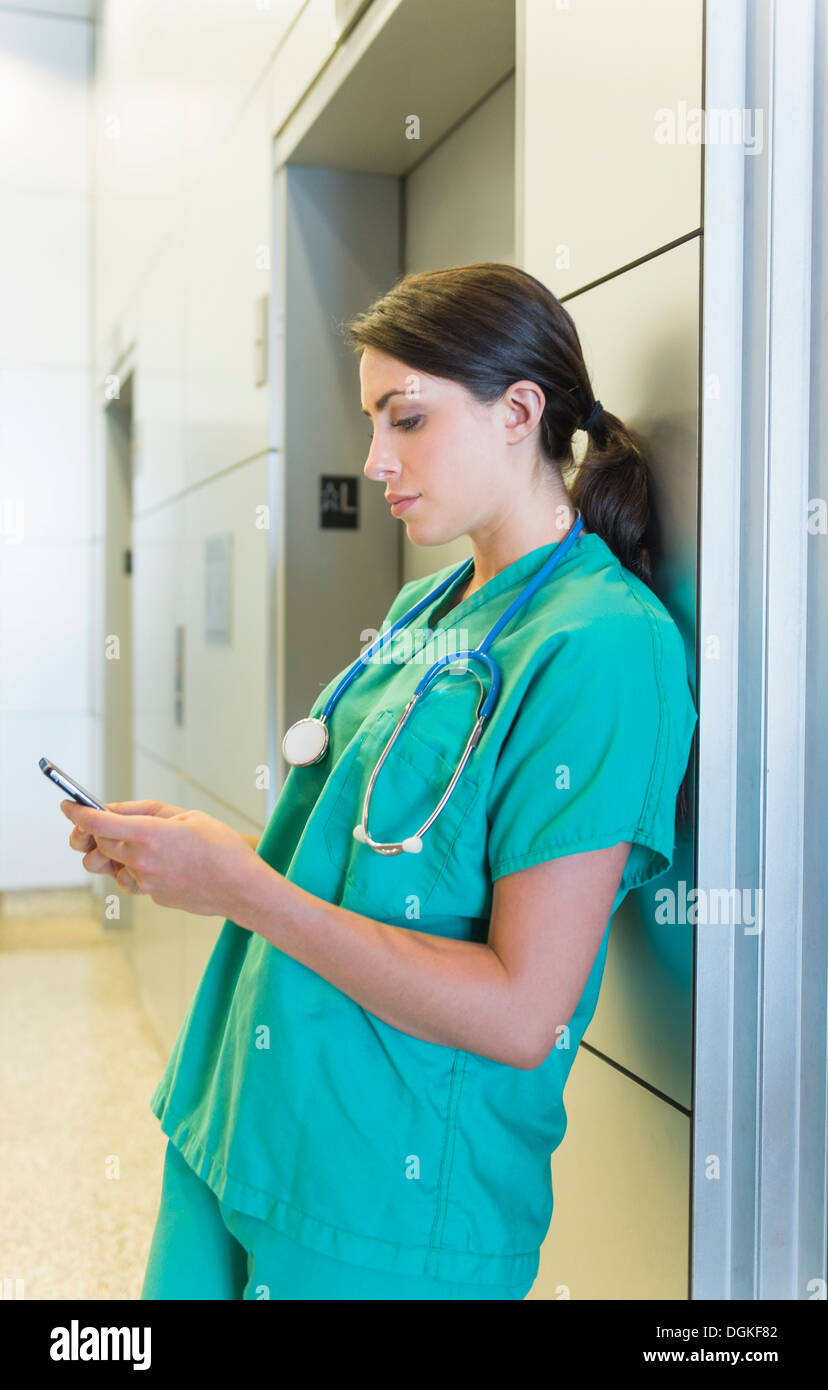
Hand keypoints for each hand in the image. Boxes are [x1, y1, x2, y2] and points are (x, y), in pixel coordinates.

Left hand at [60, 799, 256, 915]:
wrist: (242, 888)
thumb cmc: (221, 847)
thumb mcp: (186, 815)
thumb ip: (145, 811)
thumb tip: (113, 809)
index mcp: (148, 834)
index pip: (96, 822)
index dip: (76, 812)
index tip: (67, 806)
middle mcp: (140, 861)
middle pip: (99, 845)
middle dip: (94, 833)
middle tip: (100, 823)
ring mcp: (145, 883)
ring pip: (112, 867)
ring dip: (114, 854)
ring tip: (137, 845)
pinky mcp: (153, 897)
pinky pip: (133, 881)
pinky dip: (136, 869)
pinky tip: (160, 862)